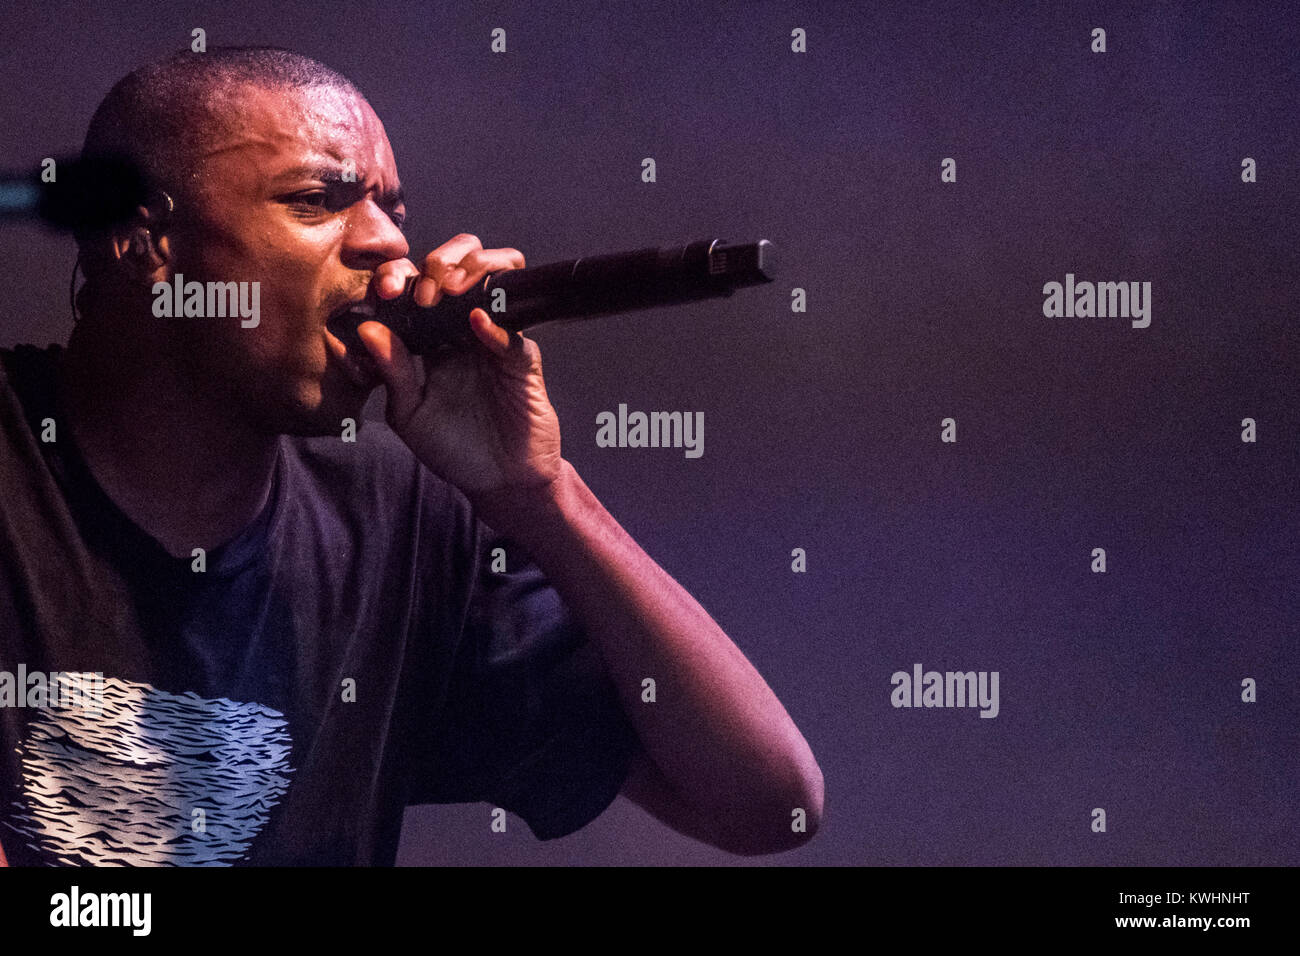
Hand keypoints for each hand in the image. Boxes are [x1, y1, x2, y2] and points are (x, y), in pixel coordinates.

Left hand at [356, 234, 562, 500]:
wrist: (499, 482)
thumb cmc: (454, 449)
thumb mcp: (409, 414)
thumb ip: (392, 372)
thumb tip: (368, 328)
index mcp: (429, 338)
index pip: (414, 289)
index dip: (399, 278)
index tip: (384, 289)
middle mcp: (462, 331)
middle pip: (456, 269)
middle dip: (438, 263)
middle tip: (421, 289)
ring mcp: (495, 341)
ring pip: (493, 282)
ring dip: (472, 273)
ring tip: (449, 289)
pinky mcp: (523, 362)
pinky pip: (514, 335)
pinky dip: (496, 326)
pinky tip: (477, 322)